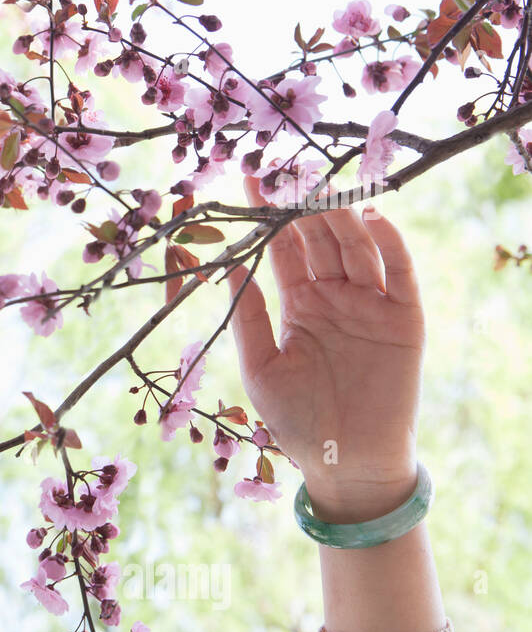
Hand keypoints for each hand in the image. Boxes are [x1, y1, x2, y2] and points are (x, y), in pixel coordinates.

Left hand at [226, 178, 425, 522]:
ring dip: (340, 214)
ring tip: (319, 184)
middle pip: (319, 238)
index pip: (282, 249)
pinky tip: (369, 217)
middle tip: (286, 168)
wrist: (346, 462)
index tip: (250, 181)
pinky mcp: (404, 319)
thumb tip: (228, 266)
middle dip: (303, 204)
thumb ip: (248, 317)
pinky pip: (399, 273)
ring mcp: (371, 304)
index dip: (267, 216)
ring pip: (356, 247)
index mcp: (298, 304)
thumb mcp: (260, 367)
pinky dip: (388, 244)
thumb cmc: (296, 422)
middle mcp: (334, 297)